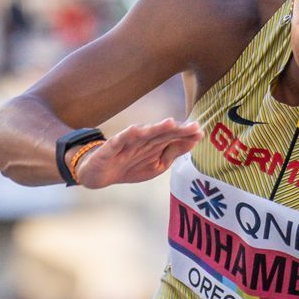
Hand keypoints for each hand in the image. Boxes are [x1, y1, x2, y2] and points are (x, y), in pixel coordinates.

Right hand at [73, 118, 201, 188]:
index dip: (185, 135)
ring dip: (156, 128)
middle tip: (194, 126)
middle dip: (177, 130)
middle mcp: (142, 140)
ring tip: (170, 123)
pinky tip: (136, 130)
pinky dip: (127, 134)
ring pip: (143, 134)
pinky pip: (120, 140)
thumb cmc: (129, 166)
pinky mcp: (111, 147)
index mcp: (154, 144)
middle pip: (161, 133)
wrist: (98, 174)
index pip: (172, 137)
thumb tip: (193, 142)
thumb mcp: (156, 164)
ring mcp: (127, 142)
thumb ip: (173, 153)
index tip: (200, 131)